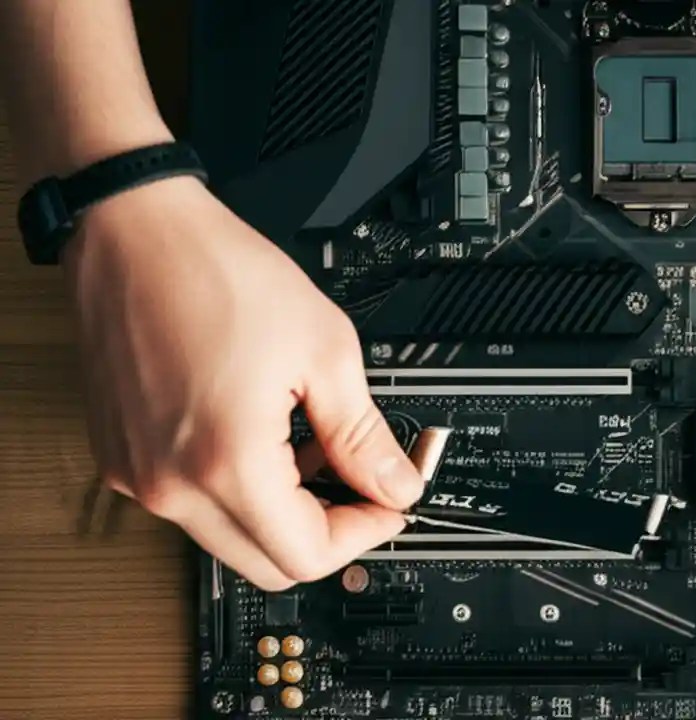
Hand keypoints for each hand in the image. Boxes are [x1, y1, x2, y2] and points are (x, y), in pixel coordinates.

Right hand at [67, 178, 422, 590]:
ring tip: (314, 446)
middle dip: (329, 533)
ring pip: (231, 538)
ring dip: (284, 511)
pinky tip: (265, 436)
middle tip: (364, 485)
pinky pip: (193, 504)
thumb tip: (397, 486)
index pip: (308, 556)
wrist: (137, 232)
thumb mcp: (326, 352)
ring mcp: (139, 475)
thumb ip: (365, 436)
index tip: (390, 502)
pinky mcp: (124, 459)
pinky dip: (240, 489)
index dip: (366, 532)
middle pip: (268, 564)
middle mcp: (169, 484)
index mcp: (225, 462)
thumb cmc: (216, 274)